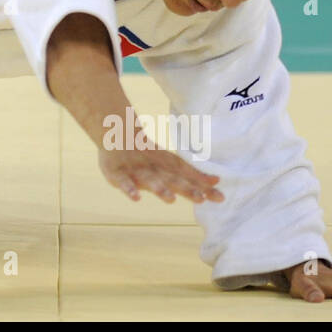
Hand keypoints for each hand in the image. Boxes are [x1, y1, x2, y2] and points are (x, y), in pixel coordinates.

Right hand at [98, 141, 224, 204]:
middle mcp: (154, 167)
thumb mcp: (168, 161)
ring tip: (170, 199)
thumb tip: (217, 181)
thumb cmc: (147, 153)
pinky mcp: (117, 173)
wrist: (114, 132)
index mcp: (166, 163)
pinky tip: (136, 198)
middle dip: (186, 188)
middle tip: (201, 198)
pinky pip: (123, 182)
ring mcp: (136, 170)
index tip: (217, 187)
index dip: (200, 179)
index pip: (186, 172)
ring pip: (149, 180)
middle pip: (172, 178)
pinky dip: (129, 189)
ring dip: (160, 189)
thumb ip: (190, 173)